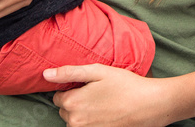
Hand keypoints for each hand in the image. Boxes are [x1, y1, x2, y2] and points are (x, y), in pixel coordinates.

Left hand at [46, 65, 171, 126]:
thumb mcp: (98, 71)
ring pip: (75, 121)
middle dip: (76, 101)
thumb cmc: (125, 85)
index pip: (57, 96)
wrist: (149, 105)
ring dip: (84, 113)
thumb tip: (45, 74)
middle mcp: (75, 121)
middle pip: (66, 110)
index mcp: (73, 102)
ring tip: (104, 103)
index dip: (71, 89)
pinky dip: (93, 121)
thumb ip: (69, 72)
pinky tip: (107, 113)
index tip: (87, 85)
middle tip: (98, 92)